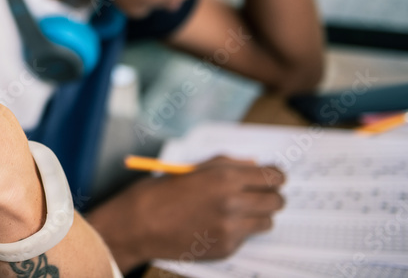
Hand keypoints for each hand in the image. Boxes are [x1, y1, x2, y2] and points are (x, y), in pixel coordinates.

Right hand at [86, 156, 284, 271]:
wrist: (137, 225)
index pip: (272, 176)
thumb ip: (225, 166)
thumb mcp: (193, 169)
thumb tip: (252, 166)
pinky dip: (237, 230)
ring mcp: (231, 229)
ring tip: (237, 210)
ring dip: (257, 214)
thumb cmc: (159, 192)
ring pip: (267, 221)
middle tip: (259, 193)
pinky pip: (246, 237)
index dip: (276, 175)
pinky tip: (215, 224)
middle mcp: (233, 203)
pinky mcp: (226, 248)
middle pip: (276, 200)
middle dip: (271, 195)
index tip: (273, 176)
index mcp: (224, 177)